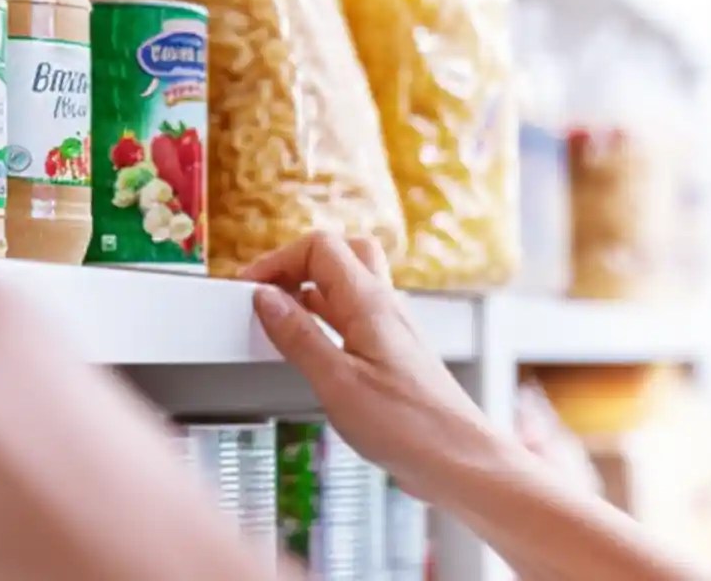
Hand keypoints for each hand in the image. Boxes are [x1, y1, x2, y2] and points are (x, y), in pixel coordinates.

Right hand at [242, 232, 501, 500]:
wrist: (459, 461)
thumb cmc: (410, 427)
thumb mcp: (336, 383)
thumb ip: (298, 337)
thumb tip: (266, 300)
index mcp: (370, 303)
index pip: (320, 247)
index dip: (279, 260)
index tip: (251, 288)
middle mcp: (385, 307)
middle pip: (341, 253)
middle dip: (298, 264)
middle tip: (270, 291)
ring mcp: (392, 328)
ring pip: (349, 284)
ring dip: (312, 291)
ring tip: (282, 318)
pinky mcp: (393, 353)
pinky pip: (355, 316)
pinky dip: (327, 319)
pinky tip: (312, 347)